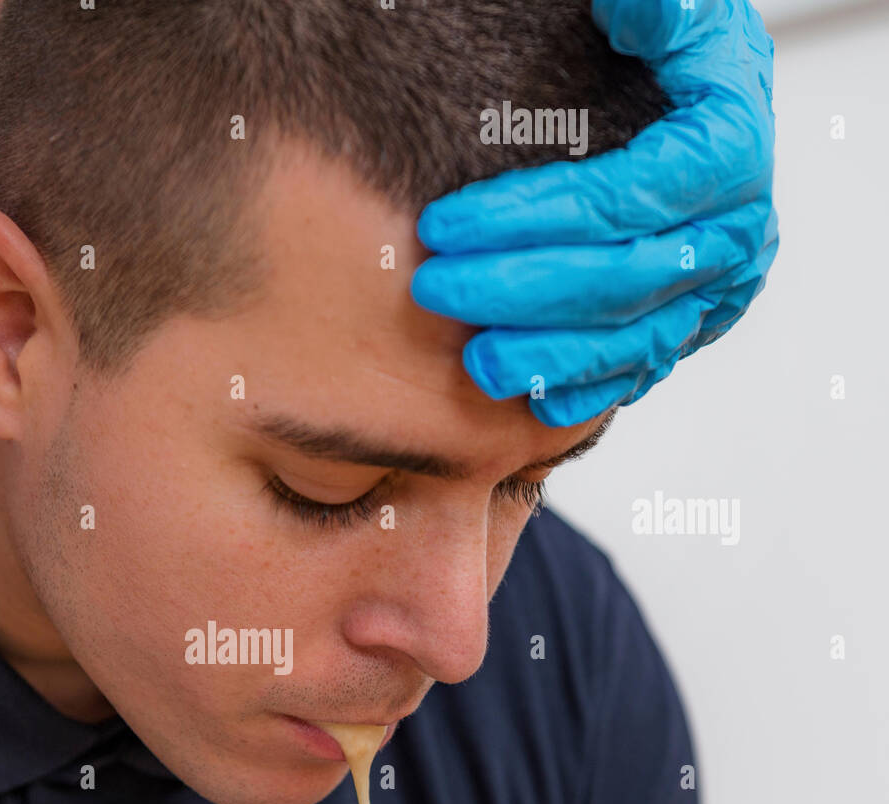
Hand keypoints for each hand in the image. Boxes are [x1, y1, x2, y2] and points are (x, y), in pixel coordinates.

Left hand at [411, 0, 778, 426]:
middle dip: (518, 290)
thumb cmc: (673, 51)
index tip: (443, 223)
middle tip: (435, 289)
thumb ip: (662, 9)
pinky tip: (531, 398)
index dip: (531, 216)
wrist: (705, 99)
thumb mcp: (676, 7)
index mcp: (729, 150)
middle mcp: (734, 231)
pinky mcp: (693, 325)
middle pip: (620, 278)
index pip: (623, 197)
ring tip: (473, 362)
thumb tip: (639, 6)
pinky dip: (588, 389)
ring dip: (548, 356)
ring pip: (631, 339)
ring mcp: (715, 288)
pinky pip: (643, 369)